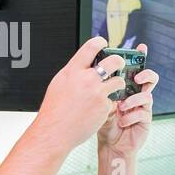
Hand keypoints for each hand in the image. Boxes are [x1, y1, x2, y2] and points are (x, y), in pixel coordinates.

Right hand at [33, 37, 124, 151]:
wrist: (54, 132)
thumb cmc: (54, 110)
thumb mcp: (60, 84)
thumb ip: (74, 73)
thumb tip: (85, 65)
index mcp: (73, 71)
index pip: (91, 47)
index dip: (100, 42)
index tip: (104, 43)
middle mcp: (86, 79)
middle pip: (113, 61)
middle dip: (119, 61)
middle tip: (119, 65)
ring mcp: (97, 93)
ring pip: (118, 81)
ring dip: (118, 84)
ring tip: (113, 88)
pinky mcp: (104, 107)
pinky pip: (112, 101)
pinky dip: (107, 105)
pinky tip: (97, 110)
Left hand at [97, 44, 156, 154]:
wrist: (109, 146)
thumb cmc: (103, 123)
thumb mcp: (98, 102)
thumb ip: (101, 88)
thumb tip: (97, 70)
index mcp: (127, 88)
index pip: (135, 69)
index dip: (141, 57)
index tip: (141, 48)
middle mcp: (137, 96)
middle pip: (150, 79)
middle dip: (145, 75)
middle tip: (136, 78)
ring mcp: (143, 108)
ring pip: (148, 96)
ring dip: (134, 99)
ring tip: (122, 106)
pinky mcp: (146, 121)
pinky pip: (143, 114)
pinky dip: (131, 116)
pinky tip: (121, 121)